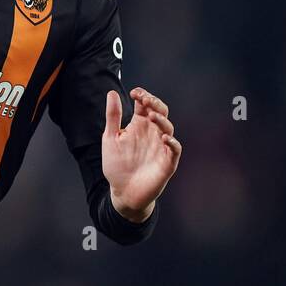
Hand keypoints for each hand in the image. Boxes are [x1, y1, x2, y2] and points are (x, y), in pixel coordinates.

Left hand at [102, 87, 181, 221]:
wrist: (122, 192)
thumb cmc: (117, 165)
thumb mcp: (110, 138)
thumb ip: (113, 116)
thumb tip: (112, 92)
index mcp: (140, 126)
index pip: (146, 105)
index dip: (143, 96)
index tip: (134, 92)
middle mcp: (153, 134)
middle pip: (161, 112)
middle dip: (155, 104)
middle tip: (145, 100)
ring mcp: (161, 147)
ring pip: (168, 128)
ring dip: (161, 120)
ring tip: (151, 116)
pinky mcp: (167, 163)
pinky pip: (174, 150)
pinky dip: (173, 143)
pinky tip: (165, 138)